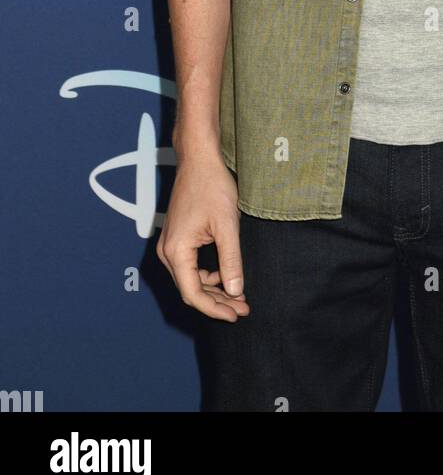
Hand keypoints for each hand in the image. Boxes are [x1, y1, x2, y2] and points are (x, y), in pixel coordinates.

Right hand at [156, 153, 250, 320]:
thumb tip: (235, 291)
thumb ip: (231, 260)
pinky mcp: (177, 238)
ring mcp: (170, 244)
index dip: (215, 308)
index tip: (236, 315)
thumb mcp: (227, 225)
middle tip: (242, 308)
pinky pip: (190, 266)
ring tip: (239, 296)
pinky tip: (226, 276)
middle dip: (217, 301)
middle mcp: (168, 251)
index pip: (192, 294)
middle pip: (190, 289)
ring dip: (213, 289)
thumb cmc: (212, 186)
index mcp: (176, 250)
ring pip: (190, 279)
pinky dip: (207, 275)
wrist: (199, 159)